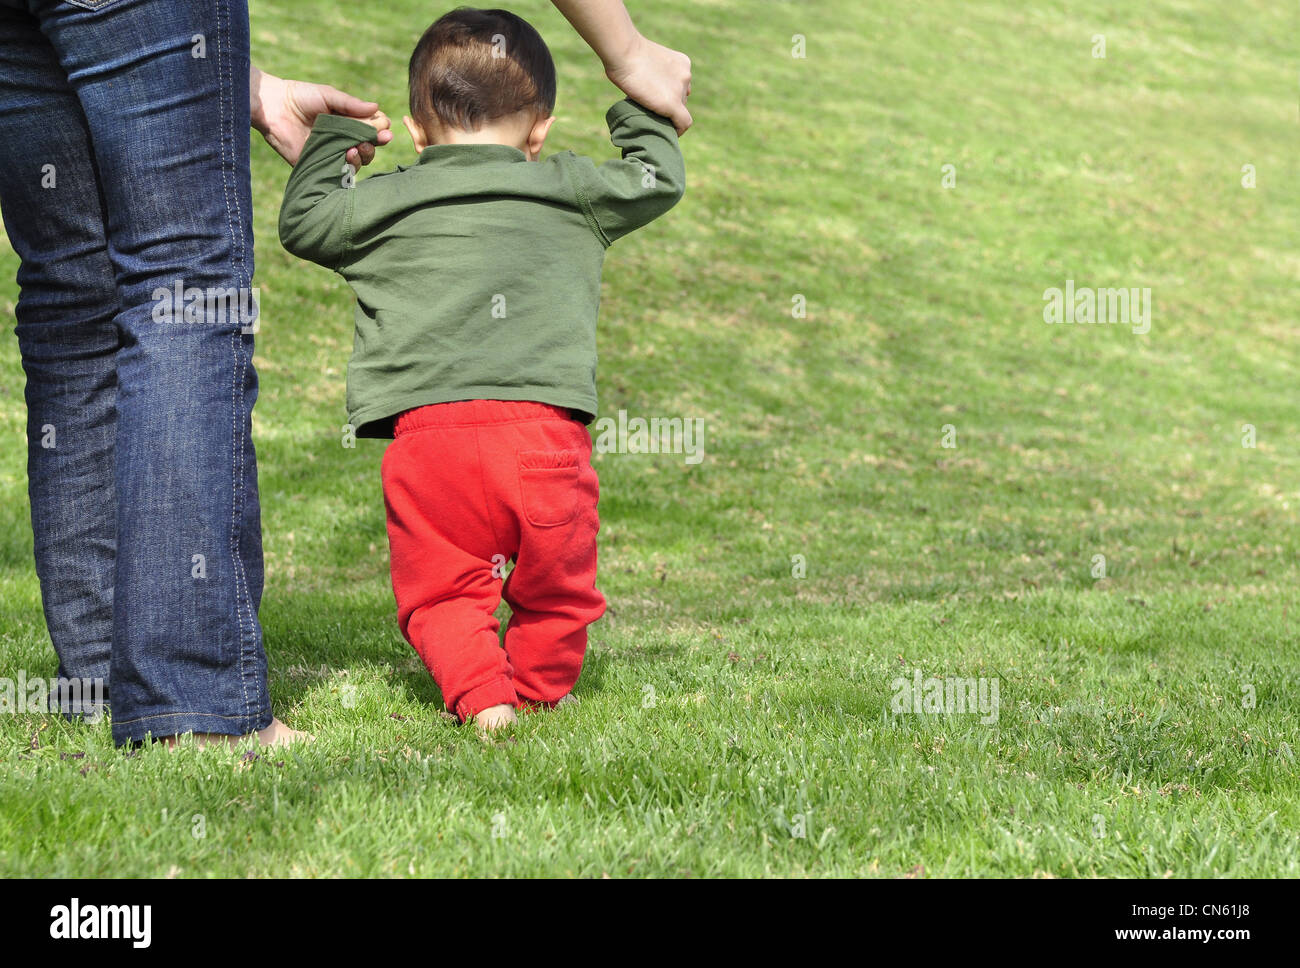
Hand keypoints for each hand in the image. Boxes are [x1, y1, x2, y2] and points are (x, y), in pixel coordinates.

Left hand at [250, 67, 393, 165]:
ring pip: (358, 162)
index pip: (372, 129)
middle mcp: (342, 139)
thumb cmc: (300, 96)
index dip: (380, 129)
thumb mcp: (328, 95)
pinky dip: (348, 168)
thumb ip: (351, 104)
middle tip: (381, 138)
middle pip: (368, 147)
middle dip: (376, 144)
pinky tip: (348, 156)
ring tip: (357, 147)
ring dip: (364, 156)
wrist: (273, 107)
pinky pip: (339, 173)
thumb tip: (377, 108)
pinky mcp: (320, 166)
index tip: (384, 126)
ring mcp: (332, 154)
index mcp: (348, 122)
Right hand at [603, 33, 691, 133]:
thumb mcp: (647, 60)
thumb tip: (644, 87)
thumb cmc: (626, 54)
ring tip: (654, 119)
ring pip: (681, 110)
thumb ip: (653, 73)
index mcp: (682, 63)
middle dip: (670, 105)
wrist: (624, 53)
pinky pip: (684, 123)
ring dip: (670, 116)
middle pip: (682, 99)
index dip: (671, 94)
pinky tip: (668, 134)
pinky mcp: (673, 104)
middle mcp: (686, 76)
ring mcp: (680, 90)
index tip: (659, 101)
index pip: (681, 85)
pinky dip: (678, 130)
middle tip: (653, 111)